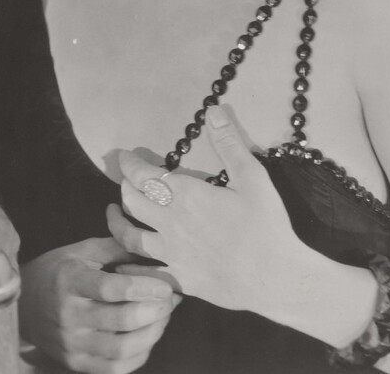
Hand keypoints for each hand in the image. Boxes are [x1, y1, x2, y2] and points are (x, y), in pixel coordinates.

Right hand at [20, 237, 178, 373]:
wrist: (24, 303)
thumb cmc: (58, 271)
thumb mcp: (82, 251)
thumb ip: (117, 248)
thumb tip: (153, 247)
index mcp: (69, 281)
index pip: (111, 288)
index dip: (144, 286)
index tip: (165, 284)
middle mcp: (68, 315)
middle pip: (122, 320)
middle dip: (156, 310)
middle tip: (170, 299)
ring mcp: (71, 344)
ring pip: (123, 348)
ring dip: (153, 333)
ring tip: (163, 316)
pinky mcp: (76, 363)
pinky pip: (117, 368)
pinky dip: (140, 354)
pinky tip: (148, 336)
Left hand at [108, 105, 313, 321]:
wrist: (275, 279)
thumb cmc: (265, 225)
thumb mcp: (252, 177)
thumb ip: (229, 143)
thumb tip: (212, 111)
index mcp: (185, 196)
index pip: (142, 175)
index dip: (129, 164)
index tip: (124, 157)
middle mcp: (170, 223)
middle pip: (132, 201)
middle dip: (125, 186)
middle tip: (126, 180)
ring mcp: (172, 254)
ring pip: (130, 236)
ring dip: (118, 221)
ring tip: (113, 214)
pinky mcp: (179, 279)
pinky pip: (144, 271)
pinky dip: (129, 264)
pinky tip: (124, 262)